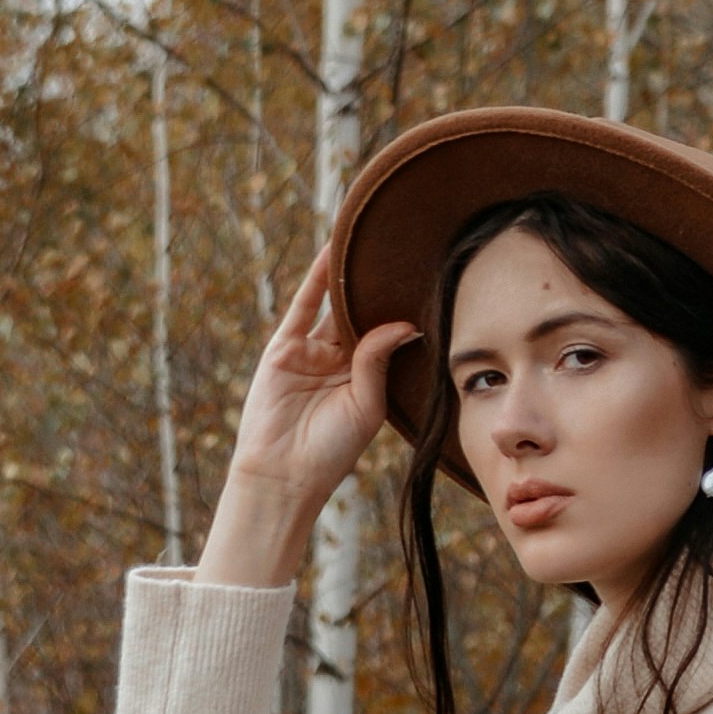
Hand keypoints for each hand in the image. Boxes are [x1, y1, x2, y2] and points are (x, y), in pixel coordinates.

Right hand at [192, 251, 400, 587]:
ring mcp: (310, 352)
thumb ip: (378, 359)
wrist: (284, 474)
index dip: (403, 310)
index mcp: (364, 377)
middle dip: (379, 288)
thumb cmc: (331, 450)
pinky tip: (333, 252)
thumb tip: (404, 323)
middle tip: (405, 251)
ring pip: (334, 307)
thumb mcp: (366, 403)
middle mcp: (338, 361)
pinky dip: (317, 279)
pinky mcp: (284, 348)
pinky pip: (303, 307)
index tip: (428, 283)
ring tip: (369, 240)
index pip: (387, 335)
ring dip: (348, 276)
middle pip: (362, 315)